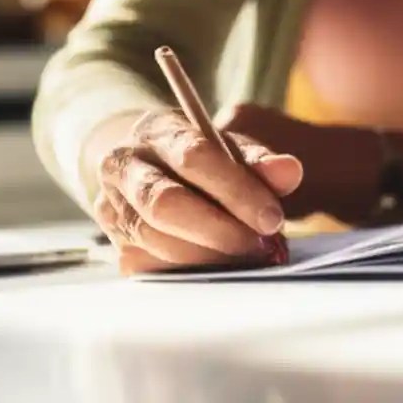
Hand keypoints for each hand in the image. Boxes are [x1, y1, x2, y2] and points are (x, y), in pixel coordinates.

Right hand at [92, 109, 303, 274]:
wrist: (148, 168)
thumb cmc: (200, 160)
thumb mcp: (230, 149)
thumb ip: (261, 161)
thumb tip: (290, 172)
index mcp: (157, 131)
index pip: (194, 156)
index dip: (236, 190)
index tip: (272, 218)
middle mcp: (124, 166)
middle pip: (166, 204)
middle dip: (219, 230)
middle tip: (260, 246)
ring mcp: (112, 207)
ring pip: (157, 240)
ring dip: (208, 256)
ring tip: (247, 258)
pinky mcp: (116, 245)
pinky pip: (151, 268)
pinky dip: (191, 272)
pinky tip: (220, 268)